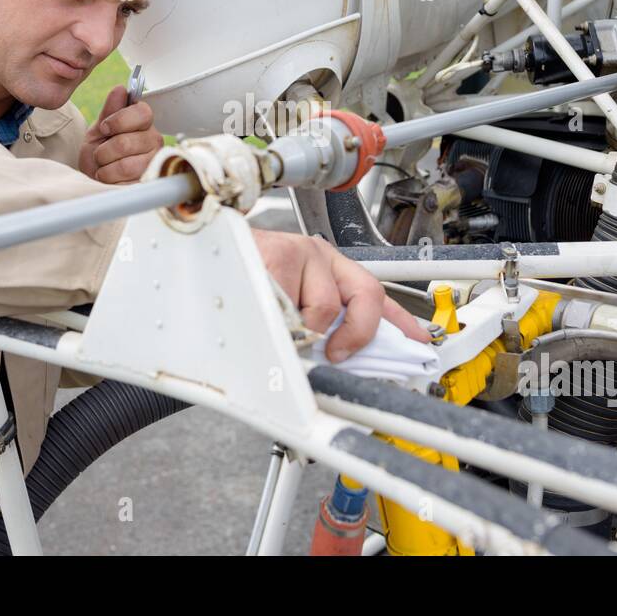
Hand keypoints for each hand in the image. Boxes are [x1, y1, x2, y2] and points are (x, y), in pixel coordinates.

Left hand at [78, 84, 163, 183]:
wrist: (95, 178)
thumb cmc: (99, 152)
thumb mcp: (99, 129)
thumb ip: (109, 110)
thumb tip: (120, 89)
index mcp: (143, 122)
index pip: (142, 112)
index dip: (119, 120)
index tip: (104, 128)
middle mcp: (154, 139)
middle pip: (126, 142)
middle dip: (103, 151)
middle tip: (100, 154)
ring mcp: (155, 162)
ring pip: (126, 164)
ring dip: (106, 168)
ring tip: (105, 168)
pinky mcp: (151, 182)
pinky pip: (126, 182)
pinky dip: (111, 181)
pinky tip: (113, 179)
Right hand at [251, 229, 431, 361]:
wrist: (195, 265)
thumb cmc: (236, 292)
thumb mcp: (287, 313)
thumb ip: (319, 333)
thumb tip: (348, 363)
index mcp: (325, 268)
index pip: (376, 294)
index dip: (401, 322)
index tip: (421, 344)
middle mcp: (317, 255)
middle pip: (367, 295)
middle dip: (356, 334)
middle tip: (337, 354)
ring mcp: (297, 252)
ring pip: (324, 310)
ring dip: (300, 331)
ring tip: (273, 323)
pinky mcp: (275, 255)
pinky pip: (292, 310)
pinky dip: (277, 325)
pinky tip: (258, 315)